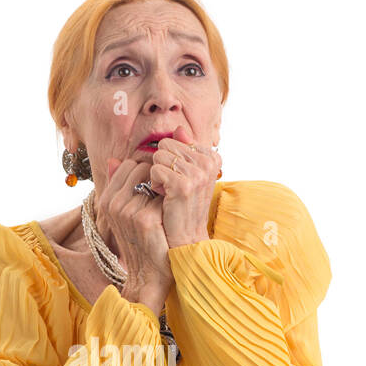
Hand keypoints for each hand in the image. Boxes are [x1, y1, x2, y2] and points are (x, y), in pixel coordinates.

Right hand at [98, 155, 172, 308]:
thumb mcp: (124, 213)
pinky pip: (164, 196)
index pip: (128, 164)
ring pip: (154, 180)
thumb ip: (120, 185)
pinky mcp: (145, 220)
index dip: (146, 169)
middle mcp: (113, 204)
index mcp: (105, 200)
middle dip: (156, 175)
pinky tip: (169, 218)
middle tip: (163, 193)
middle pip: (141, 167)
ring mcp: (127, 212)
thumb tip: (114, 159)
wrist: (149, 274)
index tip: (156, 180)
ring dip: (164, 189)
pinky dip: (171, 203)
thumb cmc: (142, 241)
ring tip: (165, 208)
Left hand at [147, 125, 220, 247]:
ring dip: (157, 175)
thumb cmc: (182, 204)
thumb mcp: (187, 173)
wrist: (186, 236)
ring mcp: (197, 173)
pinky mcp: (183, 184)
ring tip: (168, 192)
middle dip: (162, 165)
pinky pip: (155, 170)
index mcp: (212, 156)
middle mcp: (208, 162)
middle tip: (171, 186)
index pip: (175, 140)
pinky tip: (164, 196)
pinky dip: (154, 184)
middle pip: (165, 145)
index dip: (170, 160)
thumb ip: (183, 149)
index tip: (179, 179)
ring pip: (158, 156)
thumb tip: (178, 129)